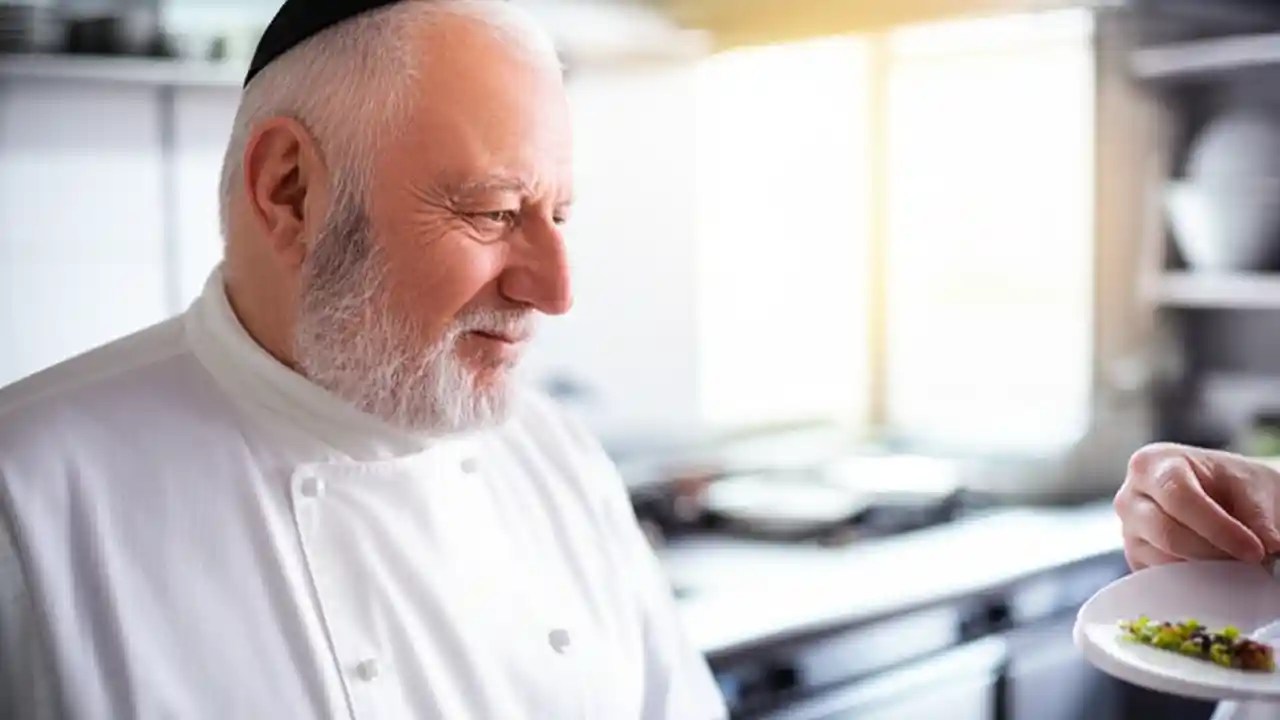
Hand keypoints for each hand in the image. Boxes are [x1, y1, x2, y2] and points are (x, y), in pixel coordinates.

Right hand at [1116, 443, 1279, 570]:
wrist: (1222, 496)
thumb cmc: (1230, 483)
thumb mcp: (1252, 486)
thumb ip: (1259, 512)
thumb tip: (1268, 543)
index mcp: (1153, 464)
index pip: (1178, 497)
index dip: (1217, 527)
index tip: (1255, 550)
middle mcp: (1130, 497)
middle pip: (1166, 532)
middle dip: (1214, 551)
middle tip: (1250, 560)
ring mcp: (1129, 531)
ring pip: (1165, 560)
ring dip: (1207, 567)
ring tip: (1235, 559)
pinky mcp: (1136, 559)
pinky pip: (1162, 578)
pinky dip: (1195, 579)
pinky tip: (1216, 566)